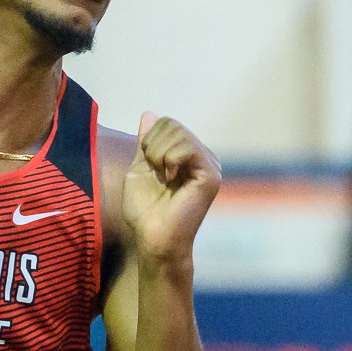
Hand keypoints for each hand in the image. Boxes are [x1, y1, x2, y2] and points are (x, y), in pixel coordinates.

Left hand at [123, 113, 221, 266]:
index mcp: (188, 155)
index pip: (166, 122)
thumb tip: (149, 112)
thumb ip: (146, 142)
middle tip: (156, 175)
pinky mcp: (211, 175)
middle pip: (171, 123)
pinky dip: (170, 161)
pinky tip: (171, 179)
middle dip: (152, 147)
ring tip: (164, 179)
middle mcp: (203, 157)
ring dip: (159, 156)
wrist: (153, 238)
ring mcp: (210, 165)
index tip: (150, 168)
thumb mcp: (140, 169)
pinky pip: (187, 148)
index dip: (148, 141)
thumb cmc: (146, 212)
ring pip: (178, 133)